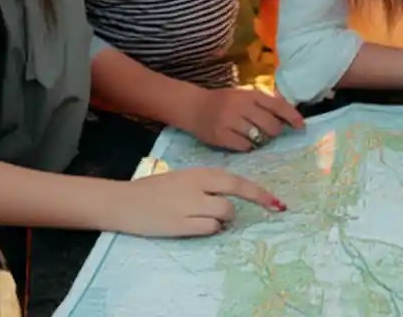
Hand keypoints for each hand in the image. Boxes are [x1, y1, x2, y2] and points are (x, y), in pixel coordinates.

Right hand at [111, 167, 285, 236]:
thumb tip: (234, 196)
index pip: (237, 180)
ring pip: (225, 214)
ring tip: (208, 216)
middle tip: (270, 209)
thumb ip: (209, 184)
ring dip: (224, 218)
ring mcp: (189, 206)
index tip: (277, 202)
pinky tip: (196, 224)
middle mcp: (198, 187)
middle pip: (236, 195)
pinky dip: (210, 228)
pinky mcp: (181, 225)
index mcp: (200, 173)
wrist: (125, 202)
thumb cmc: (157, 189)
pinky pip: (210, 228)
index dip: (260, 192)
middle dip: (255, 202)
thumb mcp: (185, 178)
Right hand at [179, 85, 304, 151]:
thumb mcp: (243, 95)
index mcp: (250, 95)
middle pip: (271, 126)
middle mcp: (241, 107)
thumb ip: (263, 103)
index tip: (300, 126)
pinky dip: (247, 146)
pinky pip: (244, 147)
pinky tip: (241, 141)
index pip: (277, 105)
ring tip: (254, 136)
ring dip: (261, 140)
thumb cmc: (223, 101)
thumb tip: (288, 116)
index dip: (292, 116)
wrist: (192, 106)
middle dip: (274, 132)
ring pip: (259, 138)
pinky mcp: (221, 136)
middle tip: (268, 132)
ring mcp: (230, 122)